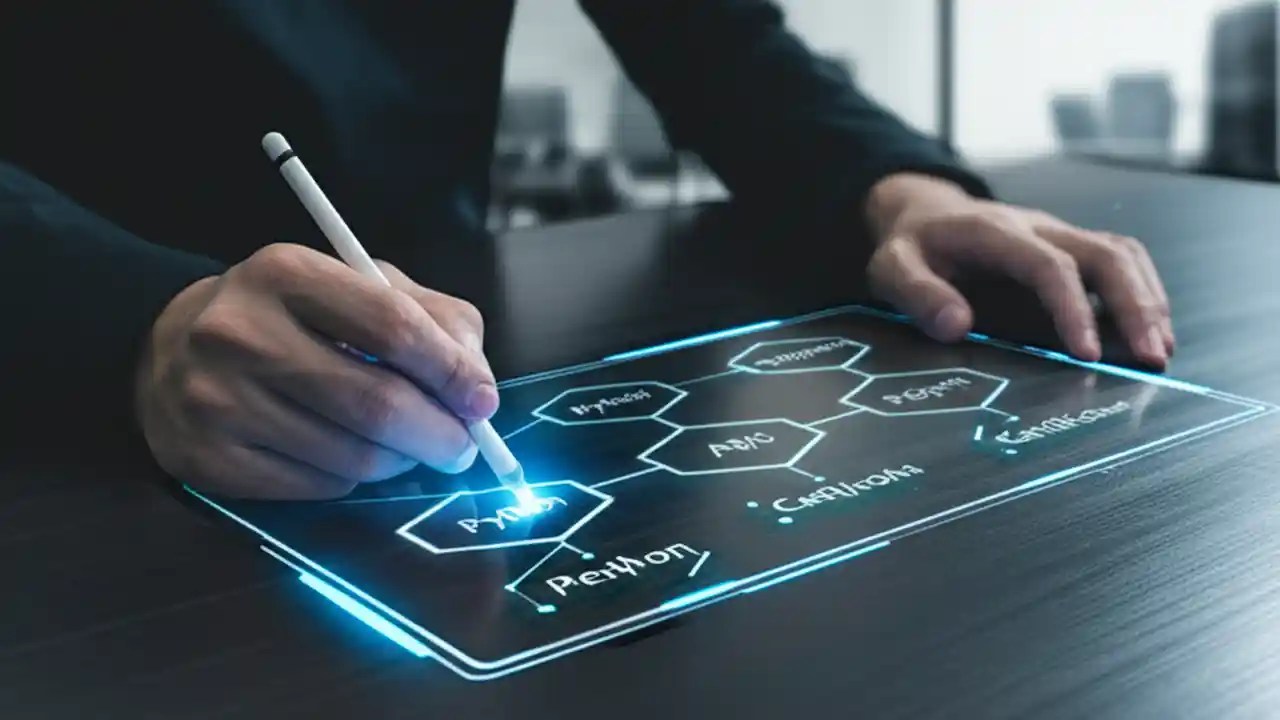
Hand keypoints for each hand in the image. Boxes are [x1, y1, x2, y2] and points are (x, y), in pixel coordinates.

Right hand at [135, 243, 496, 499]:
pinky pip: (318, 487)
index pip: (392, 326)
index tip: (482, 402)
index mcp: (286, 273)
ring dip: (399, 461)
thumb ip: (433, 320)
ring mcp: (218, 400)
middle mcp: (241, 332)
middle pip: (376, 404)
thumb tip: (478, 387)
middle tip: (461, 447)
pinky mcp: (208, 459)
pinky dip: (353, 478)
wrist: (169, 348)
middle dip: (439, 435)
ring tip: (403, 445)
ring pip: (353, 456)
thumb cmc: (290, 316)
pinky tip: (346, 453)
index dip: (451, 372)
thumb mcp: (358, 287)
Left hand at [865, 173, 1173, 366]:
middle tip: (1150, 357)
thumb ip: (919, 295)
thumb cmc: (912, 246)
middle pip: (1105, 254)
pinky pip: (1119, 262)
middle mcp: (1039, 228)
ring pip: (1122, 254)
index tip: (1086, 354)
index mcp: (997, 232)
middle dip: (1134, 305)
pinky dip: (1142, 294)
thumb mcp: (893, 268)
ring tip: (1159, 351)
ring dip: (1148, 300)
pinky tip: (1150, 333)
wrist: (924, 214)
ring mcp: (1060, 235)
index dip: (1072, 308)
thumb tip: (957, 327)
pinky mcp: (1071, 249)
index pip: (1049, 265)